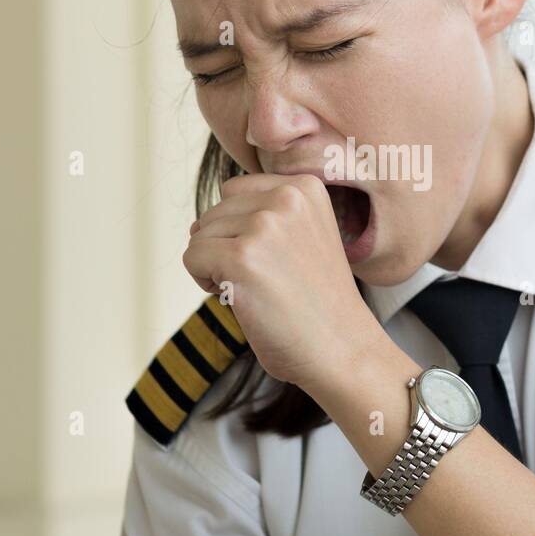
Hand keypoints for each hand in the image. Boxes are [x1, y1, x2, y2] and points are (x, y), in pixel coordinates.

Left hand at [182, 173, 385, 388]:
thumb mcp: (302, 236)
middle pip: (215, 211)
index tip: (275, 259)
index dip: (241, 230)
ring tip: (258, 289)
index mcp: (306, 186)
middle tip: (268, 280)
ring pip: (200, 234)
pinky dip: (204, 281)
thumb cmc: (317, 302)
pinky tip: (240, 298)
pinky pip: (193, 257)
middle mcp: (287, 196)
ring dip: (216, 266)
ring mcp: (265, 225)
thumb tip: (194, 224)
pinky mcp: (242, 257)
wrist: (342, 349)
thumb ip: (257, 217)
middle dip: (226, 248)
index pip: (235, 191)